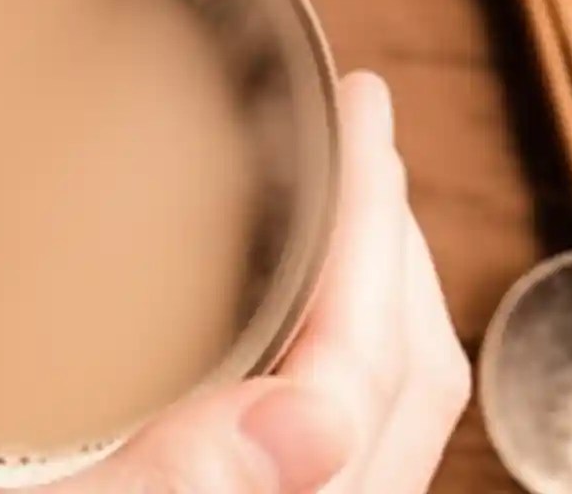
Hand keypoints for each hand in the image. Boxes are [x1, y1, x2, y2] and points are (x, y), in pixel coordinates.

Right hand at [14, 73, 471, 493]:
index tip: (358, 115)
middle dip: (386, 238)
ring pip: (370, 398)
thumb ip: (175, 489)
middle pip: (397, 372)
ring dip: (364, 283)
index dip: (374, 225)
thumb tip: (306, 422)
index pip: (367, 361)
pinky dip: (318, 337)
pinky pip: (322, 422)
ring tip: (331, 198)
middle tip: (353, 135)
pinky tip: (266, 305)